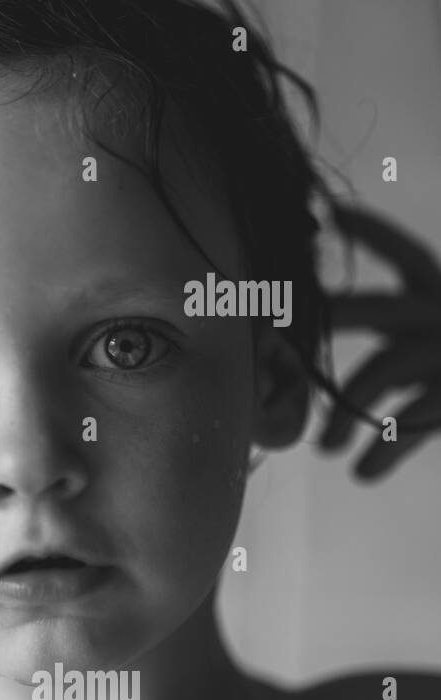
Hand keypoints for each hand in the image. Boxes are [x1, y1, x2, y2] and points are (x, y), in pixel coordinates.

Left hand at [317, 204, 440, 479]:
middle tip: (285, 325)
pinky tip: (363, 474)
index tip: (337, 213)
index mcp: (434, 294)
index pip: (407, 255)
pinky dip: (386, 451)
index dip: (376, 234)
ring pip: (386, 371)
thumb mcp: (423, 327)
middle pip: (384, 308)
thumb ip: (381, 319)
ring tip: (321, 448)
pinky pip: (416, 423)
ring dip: (345, 411)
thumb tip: (304, 320)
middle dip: (339, 314)